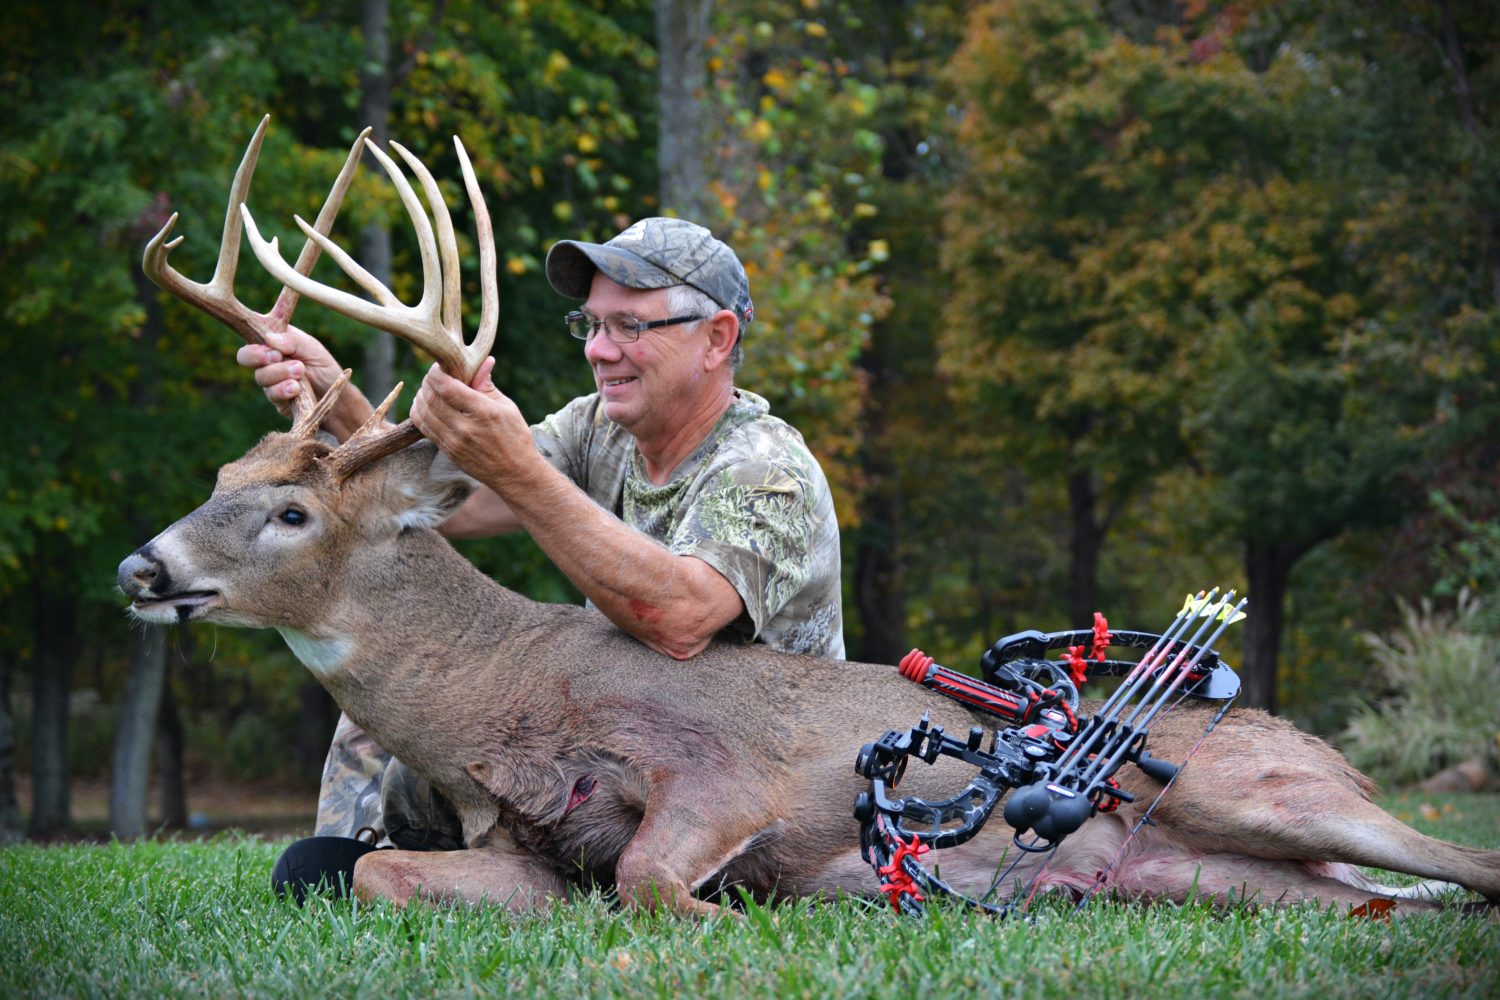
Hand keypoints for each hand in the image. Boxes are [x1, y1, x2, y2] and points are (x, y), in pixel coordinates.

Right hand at [235, 328, 343, 413]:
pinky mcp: (277, 400)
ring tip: (300, 372)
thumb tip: (269, 338)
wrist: (339, 398)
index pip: (253, 337)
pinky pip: (272, 395)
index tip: (272, 347)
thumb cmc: (325, 368)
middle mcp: (269, 362)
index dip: (255, 340)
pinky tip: (295, 389)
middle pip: (245, 356)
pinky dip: (283, 390)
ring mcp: (271, 382)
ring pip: (260, 376)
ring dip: (280, 373)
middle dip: (258, 357)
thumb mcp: (313, 349)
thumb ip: (293, 341)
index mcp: (275, 343)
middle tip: (277, 357)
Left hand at [410, 358, 534, 485]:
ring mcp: (454, 442)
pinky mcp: (448, 451)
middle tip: (433, 376)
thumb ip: (487, 385)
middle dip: (427, 382)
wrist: (515, 473)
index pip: (447, 386)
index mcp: (483, 412)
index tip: (439, 366)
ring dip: (421, 396)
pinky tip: (426, 406)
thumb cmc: (515, 437)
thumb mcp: (507, 407)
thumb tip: (482, 361)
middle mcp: (465, 428)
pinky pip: (424, 428)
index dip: (436, 373)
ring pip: (422, 413)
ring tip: (428, 390)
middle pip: (431, 398)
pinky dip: (420, 413)